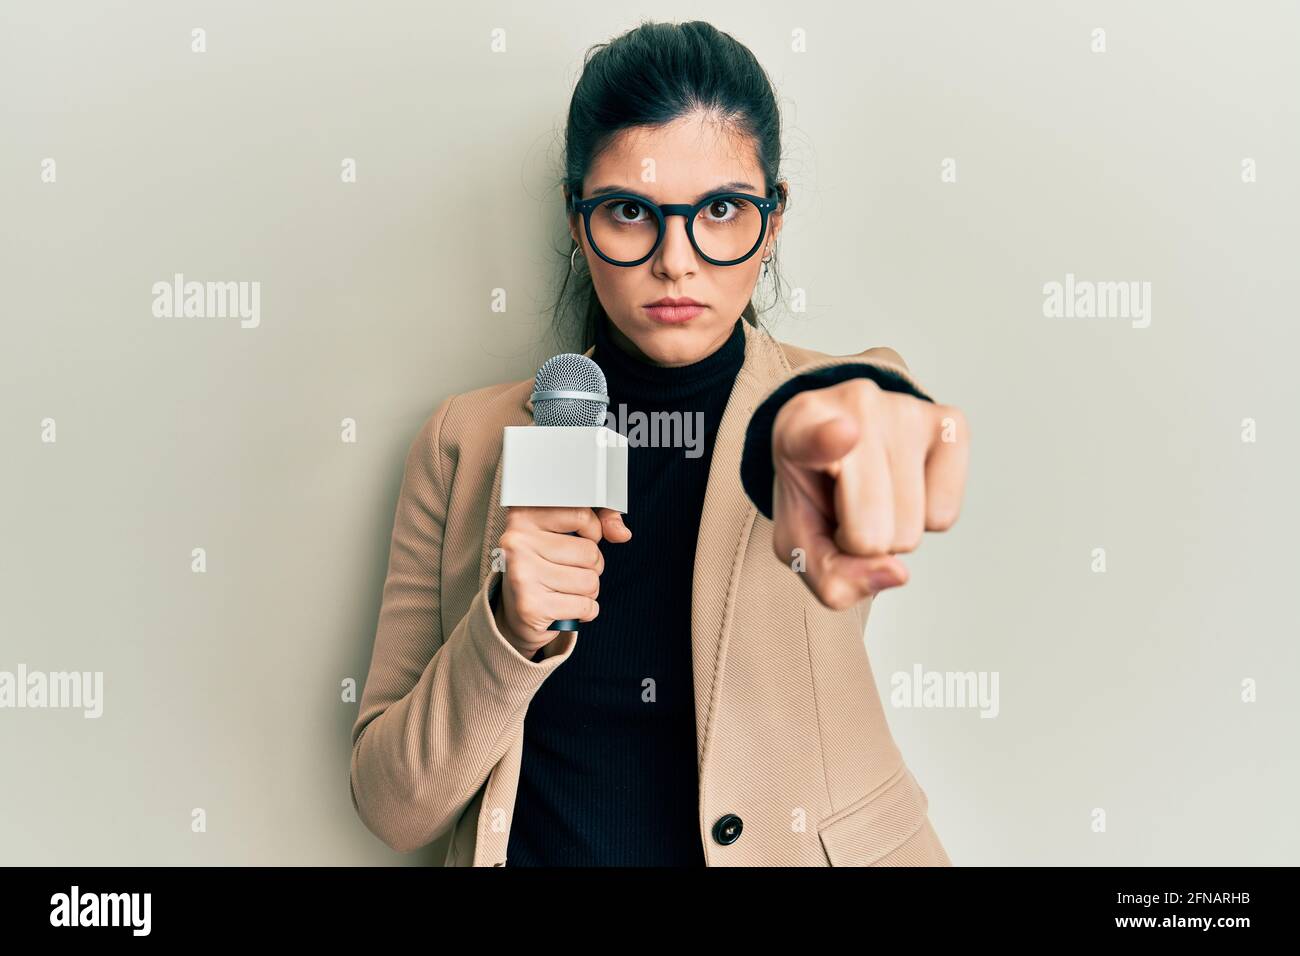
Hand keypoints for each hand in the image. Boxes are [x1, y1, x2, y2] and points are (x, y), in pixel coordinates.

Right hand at [491, 505, 630, 658]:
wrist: (514, 613)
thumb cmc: (543, 567)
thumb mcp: (564, 535)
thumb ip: (597, 522)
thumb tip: (622, 534)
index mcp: (523, 517)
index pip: (581, 515)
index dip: (593, 531)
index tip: (582, 539)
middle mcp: (517, 542)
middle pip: (590, 552)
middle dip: (592, 567)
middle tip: (570, 572)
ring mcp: (522, 574)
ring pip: (590, 581)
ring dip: (588, 591)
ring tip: (567, 591)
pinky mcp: (531, 606)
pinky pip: (585, 606)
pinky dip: (585, 611)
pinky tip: (567, 608)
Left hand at [769, 377, 968, 609]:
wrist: (839, 440)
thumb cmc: (815, 490)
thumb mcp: (798, 542)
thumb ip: (829, 576)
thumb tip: (898, 573)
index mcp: (797, 428)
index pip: (815, 436)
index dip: (828, 440)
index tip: (846, 433)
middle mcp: (854, 405)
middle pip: (873, 531)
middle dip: (862, 540)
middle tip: (847, 505)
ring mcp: (905, 409)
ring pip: (912, 528)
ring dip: (893, 528)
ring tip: (872, 491)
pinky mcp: (948, 423)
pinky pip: (945, 515)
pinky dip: (926, 517)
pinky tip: (904, 483)